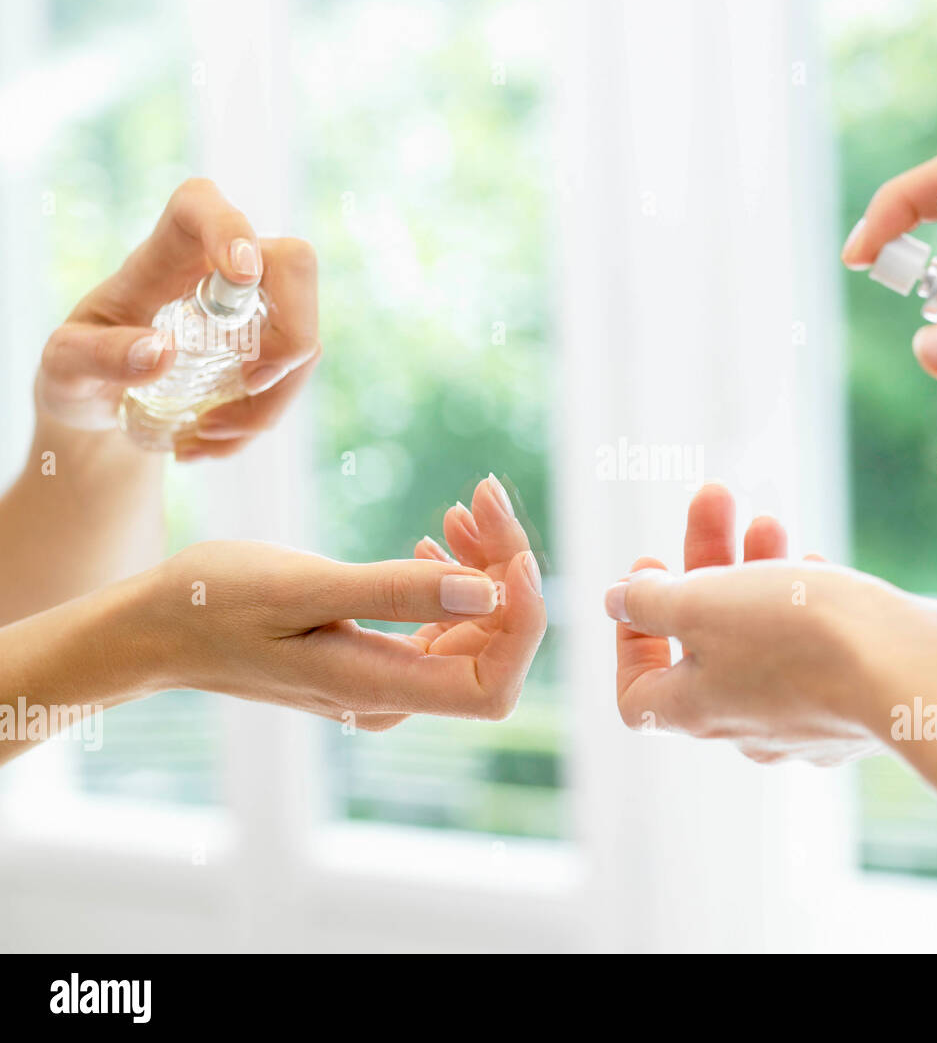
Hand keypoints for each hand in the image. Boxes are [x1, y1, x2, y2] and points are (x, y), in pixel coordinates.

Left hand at [35, 177, 320, 459]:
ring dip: (270, 399)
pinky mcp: (270, 347)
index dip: (231, 227)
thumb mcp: (64, 368)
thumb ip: (98, 356)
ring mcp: (255, 308)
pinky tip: (214, 441)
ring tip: (207, 432)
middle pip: (293, 264)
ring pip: (304, 336)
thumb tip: (160, 352)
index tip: (243, 274)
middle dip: (291, 332)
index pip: (200, 207)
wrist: (102, 411)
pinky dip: (262, 419)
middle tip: (250, 380)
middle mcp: (219, 271)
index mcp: (162, 255)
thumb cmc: (78, 373)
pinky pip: (295, 378)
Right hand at [139, 476, 544, 726]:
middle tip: (483, 495)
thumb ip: (395, 593)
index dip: (525, 625)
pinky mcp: (377, 657)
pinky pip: (440, 621)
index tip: (519, 552)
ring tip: (464, 507)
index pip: (493, 685)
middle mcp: (392, 697)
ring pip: (470, 628)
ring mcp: (387, 681)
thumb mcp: (301, 586)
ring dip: (482, 565)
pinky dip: (451, 576)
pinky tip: (438, 538)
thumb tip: (492, 594)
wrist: (155, 627)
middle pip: (489, 645)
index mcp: (375, 691)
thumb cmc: (210, 603)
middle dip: (503, 569)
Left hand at [603, 483, 936, 764]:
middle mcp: (746, 724)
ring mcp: (805, 717)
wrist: (917, 671)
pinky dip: (802, 600)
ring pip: (759, 638)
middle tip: (712, 501)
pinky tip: (813, 563)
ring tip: (765, 518)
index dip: (628, 638)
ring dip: (753, 571)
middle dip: (702, 565)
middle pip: (701, 645)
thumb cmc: (799, 637)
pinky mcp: (856, 700)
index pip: (638, 695)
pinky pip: (813, 650)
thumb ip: (650, 601)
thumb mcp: (700, 603)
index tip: (645, 582)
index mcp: (696, 712)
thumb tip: (616, 599)